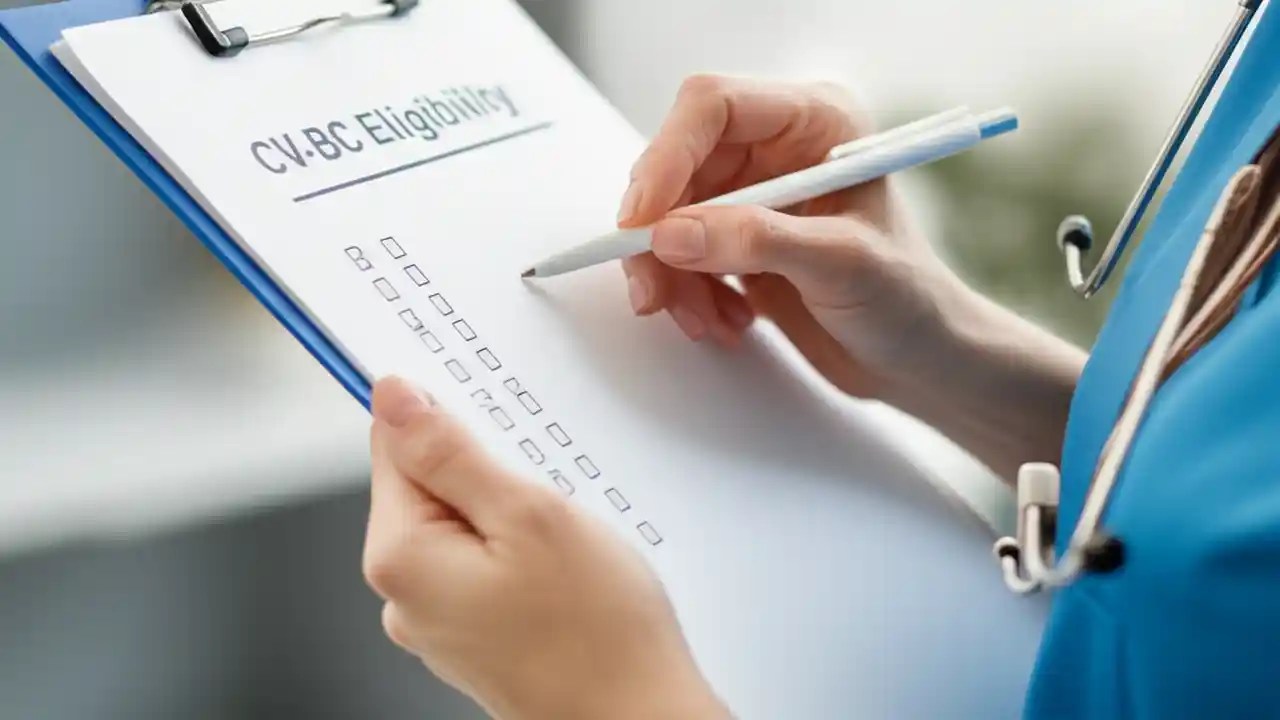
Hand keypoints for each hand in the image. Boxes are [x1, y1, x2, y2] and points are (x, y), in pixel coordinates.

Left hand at [362, 377, 728, 719]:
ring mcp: (440, 620)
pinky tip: (565, 568)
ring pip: (464, 524)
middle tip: (548, 490)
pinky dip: (522, 551)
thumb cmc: (596, 635)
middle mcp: (406, 595)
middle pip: (429, 486)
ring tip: (565, 538)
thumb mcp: (527, 514)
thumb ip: (450, 452)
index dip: (450, 420)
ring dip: (511, 512)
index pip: (393, 445)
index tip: (500, 427)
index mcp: (402, 557)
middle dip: (489, 471)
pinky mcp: (476, 633)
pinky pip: (486, 564)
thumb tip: (395, 399)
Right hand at [619, 75, 1086, 479]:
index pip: (713, 108)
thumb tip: (671, 233)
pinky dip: (687, 294)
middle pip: (677, 166)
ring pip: (669, 217)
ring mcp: (754, 197)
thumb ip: (756, 241)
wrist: (921, 361)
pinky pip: (678, 255)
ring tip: (706, 320)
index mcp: (813, 122)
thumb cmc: (909, 301)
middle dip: (660, 234)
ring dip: (672, 276)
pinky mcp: (737, 242)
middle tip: (654, 291)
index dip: (667, 156)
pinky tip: (729, 322)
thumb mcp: (840, 264)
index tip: (644, 218)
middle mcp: (777, 150)